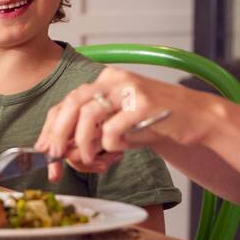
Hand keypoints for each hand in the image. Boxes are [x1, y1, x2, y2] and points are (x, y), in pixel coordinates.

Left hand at [34, 67, 217, 180]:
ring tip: (91, 159)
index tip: (44, 150)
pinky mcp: (143, 105)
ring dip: (83, 143)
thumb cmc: (153, 122)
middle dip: (59, 134)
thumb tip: (59, 152)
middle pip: (72, 103)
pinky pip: (113, 129)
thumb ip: (91, 132)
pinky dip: (111, 145)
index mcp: (104, 80)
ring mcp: (129, 89)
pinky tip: (123, 149)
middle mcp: (113, 79)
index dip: (50, 128)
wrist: (196, 117)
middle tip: (57, 157)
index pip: (66, 102)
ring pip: (88, 115)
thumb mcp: (118, 123)